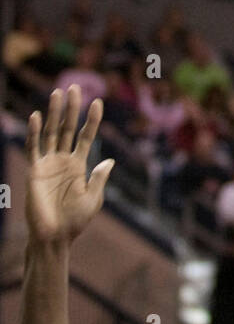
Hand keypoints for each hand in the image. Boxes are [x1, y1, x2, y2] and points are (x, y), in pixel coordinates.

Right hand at [25, 87, 113, 244]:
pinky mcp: (34, 170)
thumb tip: (109, 161)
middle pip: (67, 128)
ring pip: (51, 132)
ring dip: (53, 113)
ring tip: (57, 93)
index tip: (98, 102)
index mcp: (79, 165)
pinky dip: (34, 132)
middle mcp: (63, 160)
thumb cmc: (75, 221)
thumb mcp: (93, 198)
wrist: (55, 237)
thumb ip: (99, 178)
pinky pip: (34, 147)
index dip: (91, 120)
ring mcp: (48, 163)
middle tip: (75, 87)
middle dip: (71, 108)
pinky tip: (36, 116)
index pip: (85, 136)